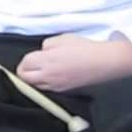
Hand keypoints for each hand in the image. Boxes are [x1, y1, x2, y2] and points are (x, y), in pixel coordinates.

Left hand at [16, 34, 131, 91]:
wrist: (108, 63)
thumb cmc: (86, 48)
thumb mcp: (62, 39)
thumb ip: (46, 46)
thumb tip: (41, 53)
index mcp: (47, 61)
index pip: (24, 65)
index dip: (25, 61)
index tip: (31, 57)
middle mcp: (49, 77)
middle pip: (25, 79)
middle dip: (24, 72)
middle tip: (31, 65)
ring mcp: (57, 87)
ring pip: (35, 87)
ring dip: (34, 80)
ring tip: (42, 71)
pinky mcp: (65, 92)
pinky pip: (48, 90)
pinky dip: (45, 84)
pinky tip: (52, 77)